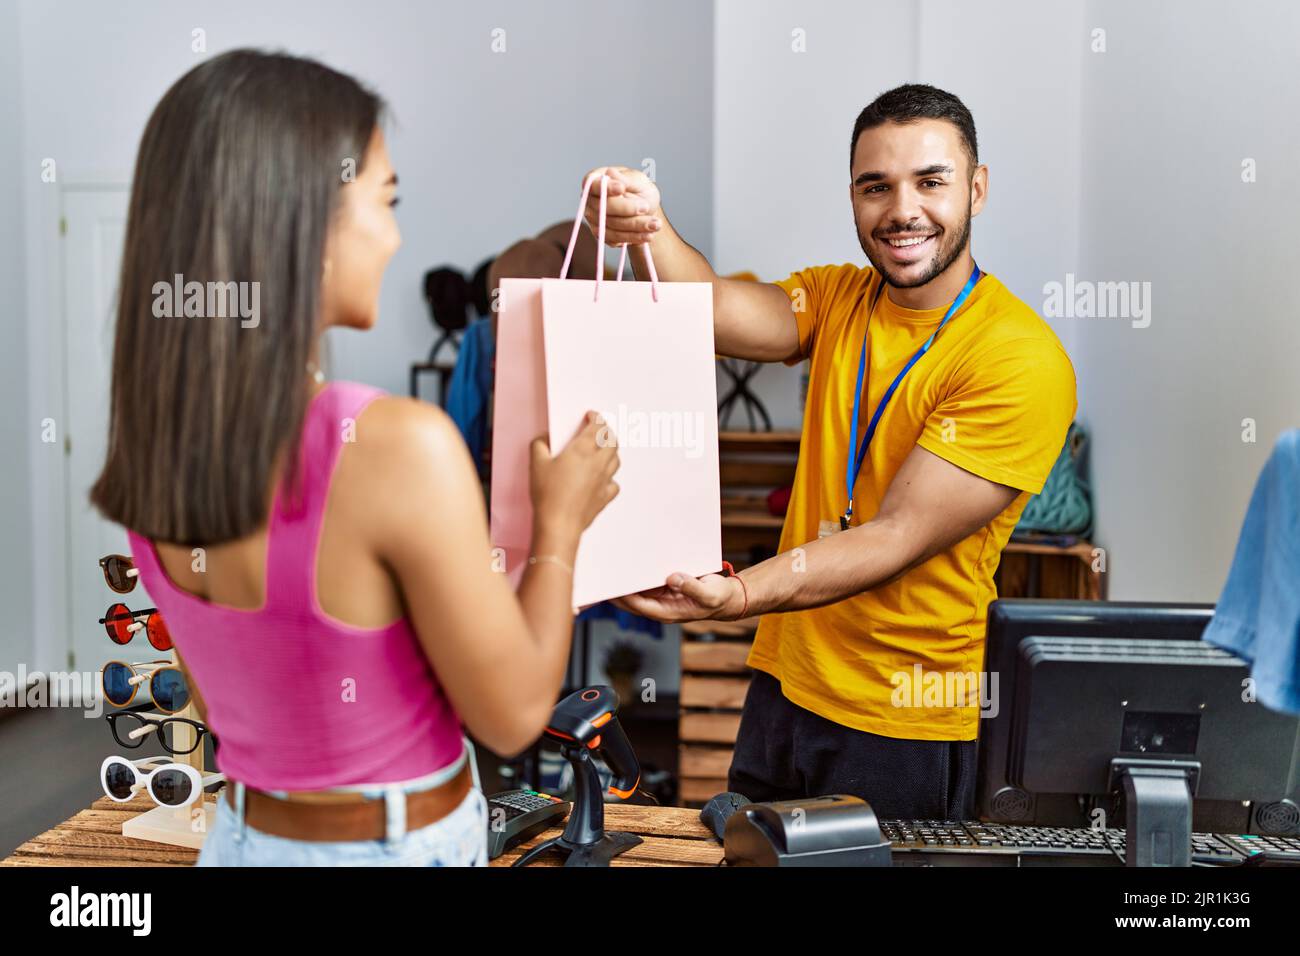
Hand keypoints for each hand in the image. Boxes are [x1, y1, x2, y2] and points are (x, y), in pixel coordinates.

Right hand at [529, 412, 619, 542]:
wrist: (559, 524)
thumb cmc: (548, 495)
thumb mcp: (536, 464)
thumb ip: (539, 444)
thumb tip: (544, 438)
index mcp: (582, 450)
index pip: (598, 427)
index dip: (596, 418)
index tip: (591, 416)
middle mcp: (598, 463)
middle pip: (612, 441)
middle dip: (607, 431)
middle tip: (599, 430)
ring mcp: (604, 480)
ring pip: (616, 459)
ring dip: (611, 451)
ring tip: (602, 450)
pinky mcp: (605, 497)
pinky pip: (615, 483)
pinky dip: (611, 477)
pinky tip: (602, 478)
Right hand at [580, 166, 662, 246]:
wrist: (646, 209)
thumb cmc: (640, 190)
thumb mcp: (639, 181)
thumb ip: (626, 179)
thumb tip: (610, 173)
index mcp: (597, 180)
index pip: (593, 184)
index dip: (605, 188)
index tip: (622, 188)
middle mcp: (591, 201)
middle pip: (603, 208)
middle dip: (626, 209)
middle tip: (645, 206)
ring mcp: (595, 219)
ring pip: (612, 226)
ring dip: (635, 226)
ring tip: (656, 224)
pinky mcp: (603, 235)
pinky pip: (616, 239)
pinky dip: (634, 237)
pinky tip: (648, 234)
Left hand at [613, 571, 743, 623]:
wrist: (726, 598)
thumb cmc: (718, 598)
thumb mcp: (709, 594)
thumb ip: (691, 587)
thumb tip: (672, 578)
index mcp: (668, 612)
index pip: (639, 606)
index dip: (624, 597)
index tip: (612, 585)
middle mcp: (660, 606)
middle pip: (632, 600)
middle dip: (617, 589)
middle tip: (602, 574)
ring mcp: (661, 597)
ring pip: (637, 590)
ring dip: (625, 580)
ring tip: (611, 564)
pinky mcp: (664, 587)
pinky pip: (646, 582)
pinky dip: (638, 573)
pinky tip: (630, 561)